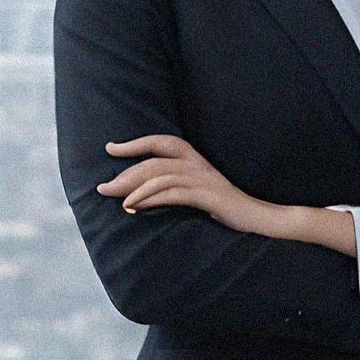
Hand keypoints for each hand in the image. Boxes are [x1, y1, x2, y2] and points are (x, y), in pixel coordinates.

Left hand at [99, 133, 288, 239]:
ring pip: (159, 175)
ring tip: (114, 198)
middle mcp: (197, 163)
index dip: (134, 143)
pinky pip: (171, 192)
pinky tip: (134, 206)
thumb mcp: (197, 191)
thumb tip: (141, 191)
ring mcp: (202, 178)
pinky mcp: (206, 195)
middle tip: (102, 187)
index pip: (160, 141)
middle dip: (125, 173)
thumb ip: (175, 185)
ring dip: (132, 187)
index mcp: (194, 158)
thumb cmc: (224, 207)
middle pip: (154, 161)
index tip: (110, 148)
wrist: (257, 218)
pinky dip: (149, 198)